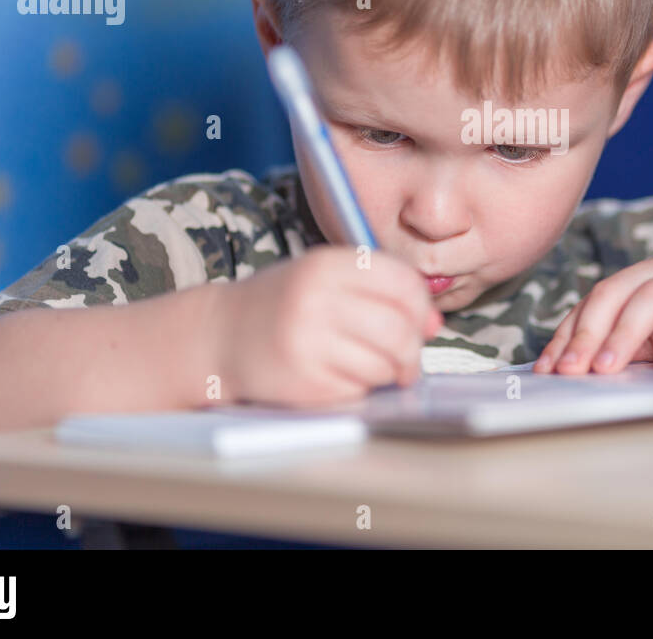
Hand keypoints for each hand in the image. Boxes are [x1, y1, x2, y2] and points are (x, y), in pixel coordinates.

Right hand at [218, 246, 441, 405]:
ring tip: (365, 364)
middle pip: (399, 328)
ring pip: (384, 363)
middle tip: (405, 358)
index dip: (422, 306)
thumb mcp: (325, 278)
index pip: (402, 282)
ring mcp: (308, 342)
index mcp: (327, 264)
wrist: (220, 335)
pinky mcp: (304, 381)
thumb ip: (380, 291)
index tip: (422, 322)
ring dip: (387, 371)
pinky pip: (359, 388)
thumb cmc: (285, 305)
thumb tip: (432, 324)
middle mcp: (316, 298)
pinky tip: (337, 375)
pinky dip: (360, 386)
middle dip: (412, 349)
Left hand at [532, 255, 652, 373]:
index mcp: (643, 279)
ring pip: (652, 297)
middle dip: (587, 333)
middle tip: (570, 369)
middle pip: (614, 293)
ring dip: (624, 334)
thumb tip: (575, 374)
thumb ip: (628, 350)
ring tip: (606, 369)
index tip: (547, 369)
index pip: (594, 301)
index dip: (568, 333)